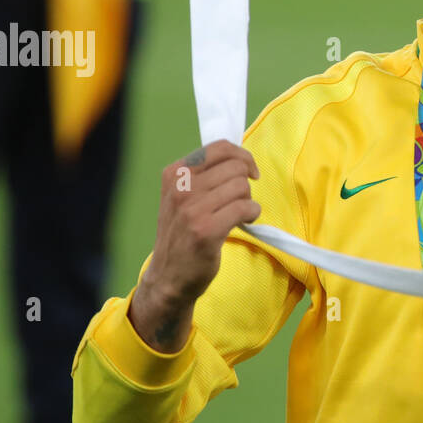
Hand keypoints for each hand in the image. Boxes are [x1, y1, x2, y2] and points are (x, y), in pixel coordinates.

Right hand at [129, 141, 260, 351]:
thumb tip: (240, 157)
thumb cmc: (182, 233)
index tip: (250, 172)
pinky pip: (245, 208)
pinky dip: (252, 214)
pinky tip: (244, 223)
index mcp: (175, 173)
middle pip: (235, 167)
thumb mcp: (182, 196)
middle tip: (239, 201)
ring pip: (242, 186)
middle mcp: (180, 187)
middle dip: (245, 183)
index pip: (220, 148)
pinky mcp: (206, 230)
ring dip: (248, 201)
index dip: (243, 156)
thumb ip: (203, 174)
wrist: (169, 275)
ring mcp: (191, 209)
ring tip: (238, 214)